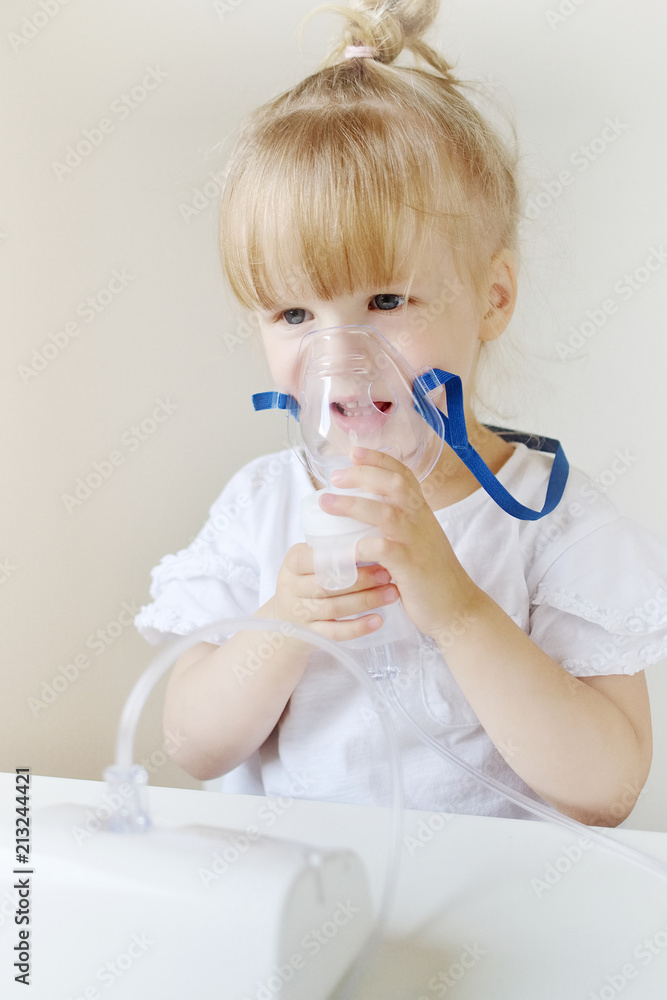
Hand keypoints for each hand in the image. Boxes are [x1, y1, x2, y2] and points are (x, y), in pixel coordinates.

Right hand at [270, 542, 400, 641]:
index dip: (344, 555)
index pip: (316, 557)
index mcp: (292, 562)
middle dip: (362, 578)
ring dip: (366, 600)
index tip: (372, 548)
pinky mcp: (310, 634)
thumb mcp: (309, 558)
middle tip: (389, 572)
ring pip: (335, 608)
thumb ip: (330, 545)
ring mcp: (300, 613)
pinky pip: (335, 633)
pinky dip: (357, 627)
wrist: (284, 621)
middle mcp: (292, 588)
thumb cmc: (307, 579)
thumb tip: (371, 518)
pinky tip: (378, 620)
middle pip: (328, 583)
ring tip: (392, 592)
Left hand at [318, 447, 480, 641]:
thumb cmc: (431, 574)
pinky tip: (340, 550)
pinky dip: (358, 547)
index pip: (403, 475)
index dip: (379, 459)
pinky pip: (382, 549)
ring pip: (384, 512)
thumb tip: (367, 513)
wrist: (457, 607)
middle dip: (363, 474)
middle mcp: (420, 521)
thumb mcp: (420, 540)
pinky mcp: (410, 566)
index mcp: (421, 512)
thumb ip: (400, 524)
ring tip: (327, 502)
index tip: (355, 452)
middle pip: (394, 484)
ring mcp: (416, 542)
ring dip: (352, 505)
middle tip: (335, 476)